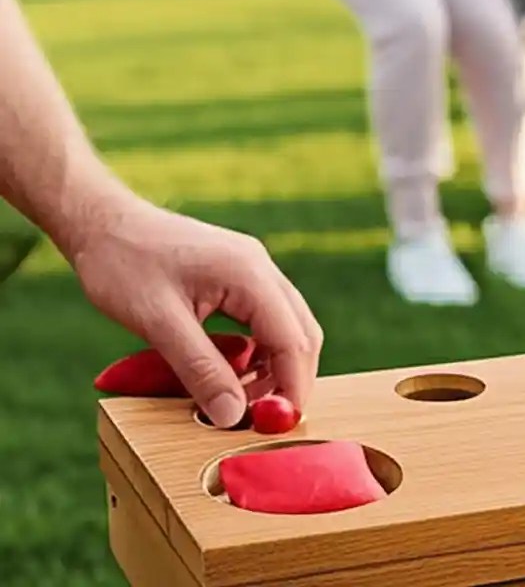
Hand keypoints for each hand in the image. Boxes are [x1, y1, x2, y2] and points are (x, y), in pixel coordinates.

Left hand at [68, 194, 322, 428]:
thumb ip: (200, 369)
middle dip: (290, 378)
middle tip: (265, 416)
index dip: (292, 386)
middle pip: (301, 333)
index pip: (292, 340)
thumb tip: (233, 415)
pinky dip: (258, 349)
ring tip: (241, 397)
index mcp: (248, 274)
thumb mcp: (158, 323)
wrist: (101, 222)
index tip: (279, 423)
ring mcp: (252, 269)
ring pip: (287, 327)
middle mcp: (260, 268)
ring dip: (273, 366)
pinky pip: (265, 318)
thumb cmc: (123, 263)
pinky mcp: (238, 275)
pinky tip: (231, 368)